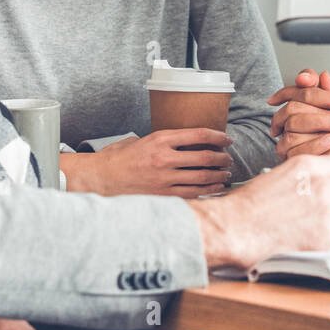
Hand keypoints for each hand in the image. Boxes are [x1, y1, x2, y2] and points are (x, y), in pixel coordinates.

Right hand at [61, 128, 233, 196]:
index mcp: (160, 139)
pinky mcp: (163, 195)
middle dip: (222, 158)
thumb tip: (189, 141)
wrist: (102, 178)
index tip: (227, 139)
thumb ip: (164, 140)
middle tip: (228, 159)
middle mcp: (164, 158)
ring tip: (226, 174)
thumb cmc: (121, 157)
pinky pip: (193, 193)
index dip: (218, 136)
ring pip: (203, 177)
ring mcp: (164, 179)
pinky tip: (215, 188)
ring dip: (219, 176)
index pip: (199, 135)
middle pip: (205, 157)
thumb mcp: (143, 139)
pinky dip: (208, 190)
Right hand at [187, 153, 329, 268]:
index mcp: (307, 165)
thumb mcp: (280, 178)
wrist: (233, 227)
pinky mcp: (323, 235)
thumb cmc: (249, 207)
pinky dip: (328, 247)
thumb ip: (309, 180)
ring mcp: (324, 210)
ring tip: (323, 236)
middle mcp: (321, 183)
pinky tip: (309, 245)